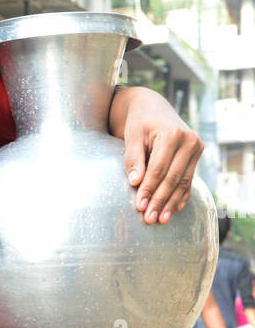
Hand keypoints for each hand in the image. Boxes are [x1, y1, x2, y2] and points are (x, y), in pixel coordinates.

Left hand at [117, 89, 203, 224]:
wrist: (153, 108)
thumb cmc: (139, 122)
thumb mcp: (132, 136)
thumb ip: (133, 158)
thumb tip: (136, 182)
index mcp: (172, 134)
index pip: (159, 169)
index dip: (149, 189)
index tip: (140, 206)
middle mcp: (189, 141)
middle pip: (173, 178)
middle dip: (160, 200)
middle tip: (150, 219)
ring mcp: (196, 148)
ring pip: (183, 181)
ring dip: (171, 202)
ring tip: (161, 219)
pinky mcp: (196, 155)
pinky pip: (189, 179)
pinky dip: (181, 195)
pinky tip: (173, 209)